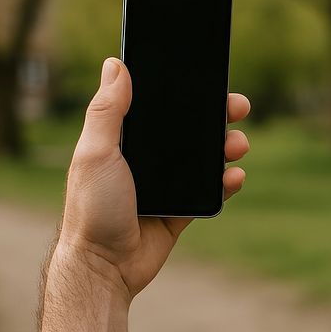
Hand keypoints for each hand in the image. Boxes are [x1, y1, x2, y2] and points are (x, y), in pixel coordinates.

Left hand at [39, 58, 249, 331]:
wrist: (104, 267)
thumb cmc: (91, 209)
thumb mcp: (95, 153)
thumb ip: (106, 110)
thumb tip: (114, 64)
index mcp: (123, 139)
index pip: (158, 105)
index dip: (184, 90)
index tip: (209, 79)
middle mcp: (145, 158)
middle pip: (189, 129)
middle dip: (217, 117)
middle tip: (239, 108)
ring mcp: (165, 185)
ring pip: (205, 158)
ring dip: (226, 148)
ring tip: (238, 146)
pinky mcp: (181, 211)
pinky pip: (210, 192)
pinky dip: (226, 183)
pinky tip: (234, 176)